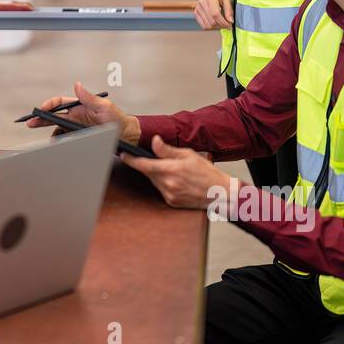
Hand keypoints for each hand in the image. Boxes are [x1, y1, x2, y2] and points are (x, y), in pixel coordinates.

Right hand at [26, 80, 141, 144]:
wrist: (126, 136)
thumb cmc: (116, 118)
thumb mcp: (104, 106)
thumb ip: (89, 97)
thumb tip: (77, 85)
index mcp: (79, 106)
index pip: (59, 103)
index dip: (49, 105)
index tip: (42, 109)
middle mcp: (75, 116)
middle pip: (53, 116)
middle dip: (41, 118)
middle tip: (30, 122)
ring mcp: (76, 128)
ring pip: (57, 129)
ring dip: (50, 132)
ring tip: (47, 138)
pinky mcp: (79, 139)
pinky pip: (65, 139)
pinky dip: (59, 141)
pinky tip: (57, 144)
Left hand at [119, 136, 237, 209]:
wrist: (220, 192)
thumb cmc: (206, 172)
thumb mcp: (188, 154)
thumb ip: (167, 150)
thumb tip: (154, 141)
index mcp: (170, 170)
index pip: (143, 164)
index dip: (130, 159)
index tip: (123, 155)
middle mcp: (167, 184)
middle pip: (148, 172)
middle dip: (149, 165)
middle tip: (162, 161)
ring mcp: (169, 194)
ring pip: (154, 181)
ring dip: (158, 175)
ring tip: (174, 171)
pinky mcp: (171, 202)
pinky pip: (161, 190)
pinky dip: (164, 184)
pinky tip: (177, 181)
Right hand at [195, 0, 232, 30]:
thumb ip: (229, 10)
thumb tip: (230, 21)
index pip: (215, 14)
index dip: (223, 22)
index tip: (230, 24)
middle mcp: (202, 3)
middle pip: (211, 21)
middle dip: (221, 25)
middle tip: (228, 24)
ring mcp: (197, 8)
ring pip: (207, 25)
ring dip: (216, 26)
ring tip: (222, 22)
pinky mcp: (196, 12)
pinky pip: (203, 24)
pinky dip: (210, 26)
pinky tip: (215, 22)